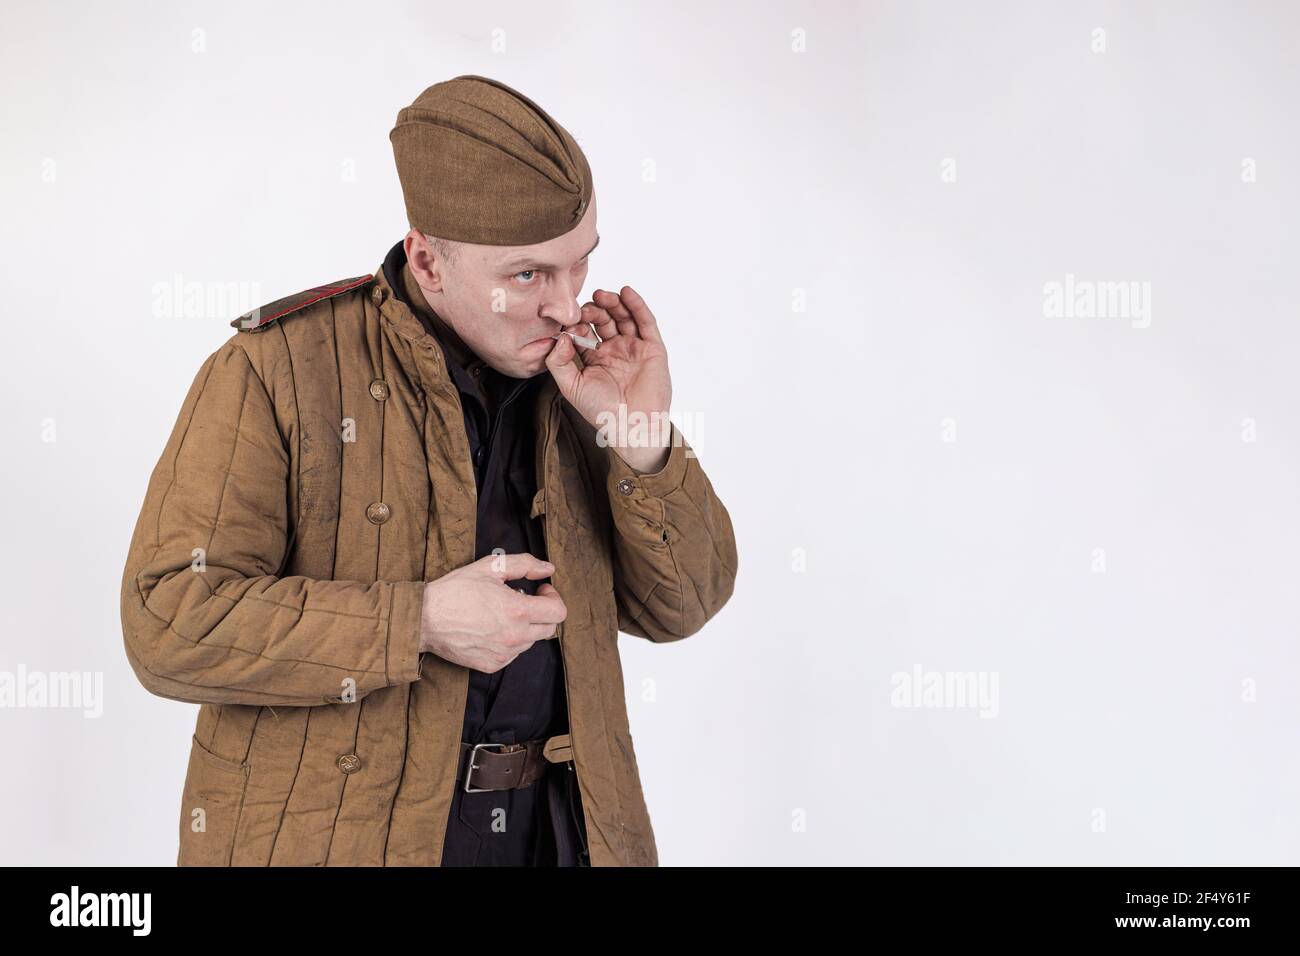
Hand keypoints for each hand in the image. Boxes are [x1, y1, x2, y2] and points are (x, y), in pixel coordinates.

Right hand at [419, 552, 566, 672]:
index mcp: (518, 611)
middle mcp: (515, 636)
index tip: (540, 591)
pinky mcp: (492, 665)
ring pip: (530, 641)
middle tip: (523, 600)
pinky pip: (512, 653)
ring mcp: (504, 654)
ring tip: (501, 613)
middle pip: (549, 629)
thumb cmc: (455, 590)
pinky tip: (490, 628)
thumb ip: (524, 565)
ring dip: (524, 627)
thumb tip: (549, 569)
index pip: (559, 612)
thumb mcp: (490, 567)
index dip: (553, 598)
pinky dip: (509, 641)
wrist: (424, 619)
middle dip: (542, 612)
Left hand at [543, 286, 672, 471]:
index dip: (576, 323)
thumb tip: (560, 337)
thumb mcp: (571, 387)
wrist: (632, 426)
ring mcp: (634, 347)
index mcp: (594, 358)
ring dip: (612, 303)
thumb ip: (558, 363)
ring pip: (623, 316)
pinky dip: (636, 305)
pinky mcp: (652, 348)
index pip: (584, 331)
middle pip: (603, 319)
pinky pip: (645, 322)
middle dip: (593, 310)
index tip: (567, 323)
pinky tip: (625, 292)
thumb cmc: (602, 412)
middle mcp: (614, 350)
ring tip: (602, 295)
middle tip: (584, 309)